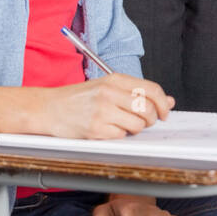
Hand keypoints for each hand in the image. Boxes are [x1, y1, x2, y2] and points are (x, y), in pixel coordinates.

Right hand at [28, 73, 174, 142]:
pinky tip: (107, 129)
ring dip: (134, 130)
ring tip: (121, 125)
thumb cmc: (78, 98)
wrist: (48, 108)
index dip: (162, 103)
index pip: (151, 89)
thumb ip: (137, 93)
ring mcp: (102, 111)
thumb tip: (168, 101)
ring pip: (137, 125)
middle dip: (150, 120)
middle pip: (147, 109)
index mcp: (114, 79)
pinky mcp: (95, 128)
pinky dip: (118, 136)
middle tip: (143, 122)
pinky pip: (121, 136)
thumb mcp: (107, 87)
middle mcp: (109, 93)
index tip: (164, 112)